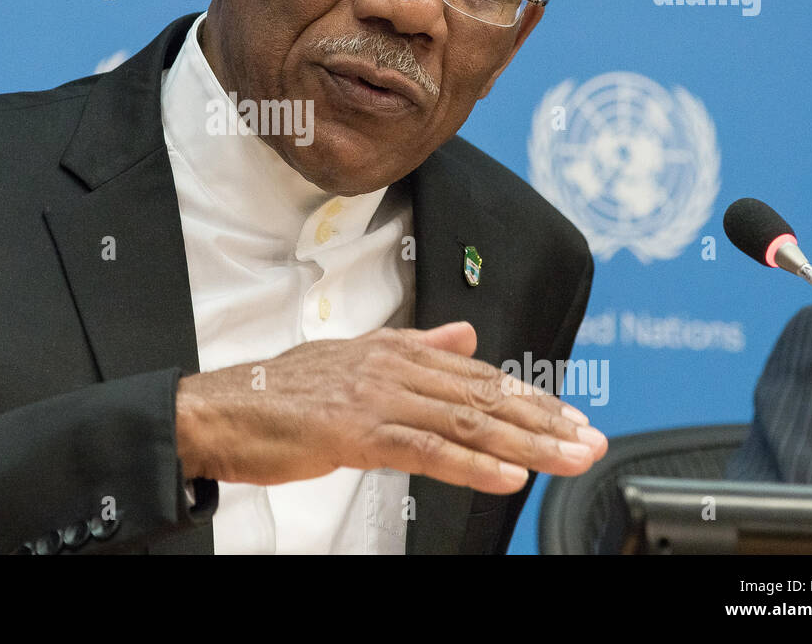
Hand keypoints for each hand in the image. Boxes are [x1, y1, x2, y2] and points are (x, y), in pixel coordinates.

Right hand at [175, 321, 606, 492]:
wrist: (222, 409)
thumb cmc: (281, 394)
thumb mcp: (354, 357)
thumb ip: (415, 347)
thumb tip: (464, 335)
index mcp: (394, 349)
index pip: (477, 374)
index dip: (529, 397)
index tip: (570, 417)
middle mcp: (392, 366)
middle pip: (482, 396)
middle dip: (543, 421)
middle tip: (589, 441)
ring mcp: (376, 397)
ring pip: (466, 421)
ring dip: (525, 444)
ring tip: (567, 460)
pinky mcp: (357, 431)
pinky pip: (426, 450)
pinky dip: (472, 464)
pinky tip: (507, 476)